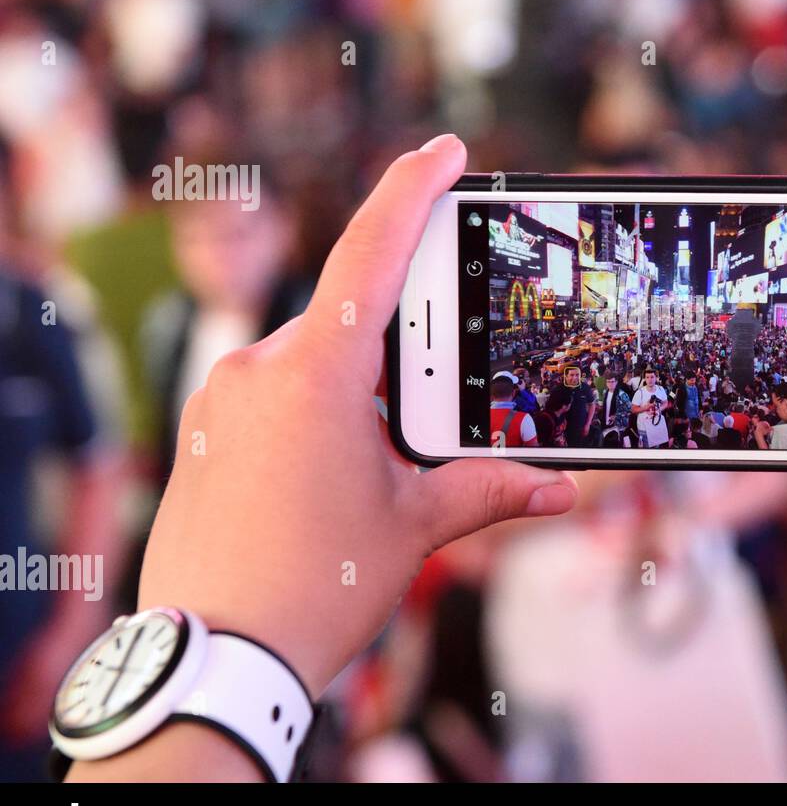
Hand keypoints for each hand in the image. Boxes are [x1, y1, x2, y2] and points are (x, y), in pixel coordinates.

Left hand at [137, 135, 577, 697]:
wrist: (213, 654)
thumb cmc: (314, 587)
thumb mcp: (413, 528)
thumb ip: (488, 489)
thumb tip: (560, 486)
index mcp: (318, 374)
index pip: (371, 253)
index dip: (412, 191)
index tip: (444, 151)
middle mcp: (260, 367)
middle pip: (353, 319)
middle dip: (405, 350)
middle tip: (435, 406)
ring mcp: (224, 395)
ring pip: (314, 359)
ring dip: (360, 389)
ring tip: (380, 465)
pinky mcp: (207, 427)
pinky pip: (275, 388)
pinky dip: (318, 408)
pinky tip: (334, 472)